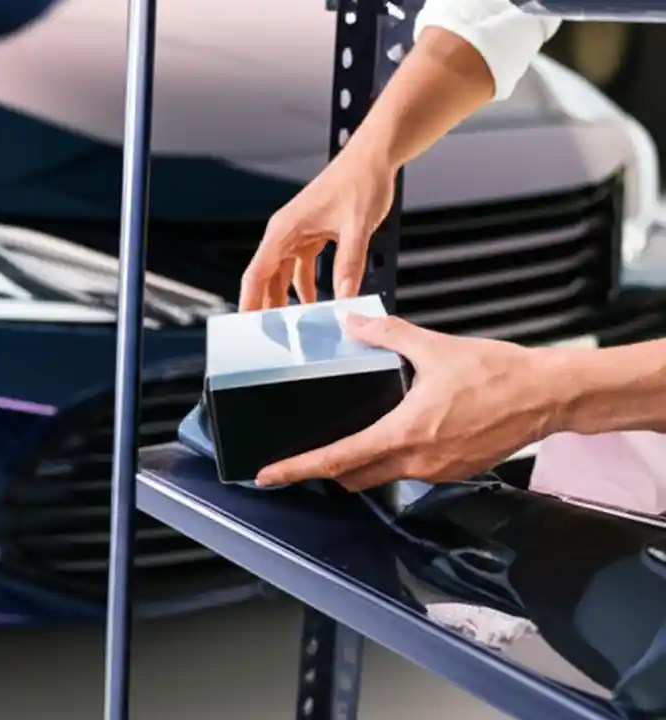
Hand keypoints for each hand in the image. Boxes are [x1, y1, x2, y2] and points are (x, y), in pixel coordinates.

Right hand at [239, 146, 396, 311]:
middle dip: (266, 306)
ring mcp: (298, 235)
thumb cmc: (360, 181)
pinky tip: (317, 304)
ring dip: (286, 299)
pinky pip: (302, 268)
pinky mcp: (312, 236)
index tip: (246, 326)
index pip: (257, 272)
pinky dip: (307, 287)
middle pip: (266, 278)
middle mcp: (285, 233)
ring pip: (282, 275)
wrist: (373, 158)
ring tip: (291, 327)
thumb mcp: (357, 225)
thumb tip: (345, 296)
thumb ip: (349, 262)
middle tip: (270, 336)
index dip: (249, 300)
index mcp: (285, 229)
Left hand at [255, 315, 566, 490]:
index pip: (338, 459)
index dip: (299, 469)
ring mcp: (437, 471)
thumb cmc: (499, 374)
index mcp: (405, 433)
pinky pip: (409, 471)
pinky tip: (391, 436)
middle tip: (300, 458)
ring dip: (359, 464)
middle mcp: (417, 460)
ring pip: (380, 476)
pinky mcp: (453, 471)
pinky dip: (390, 459)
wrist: (548, 395)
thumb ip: (387, 334)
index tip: (270, 474)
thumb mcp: (434, 347)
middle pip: (353, 477)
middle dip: (324, 470)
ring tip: (344, 442)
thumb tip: (353, 322)